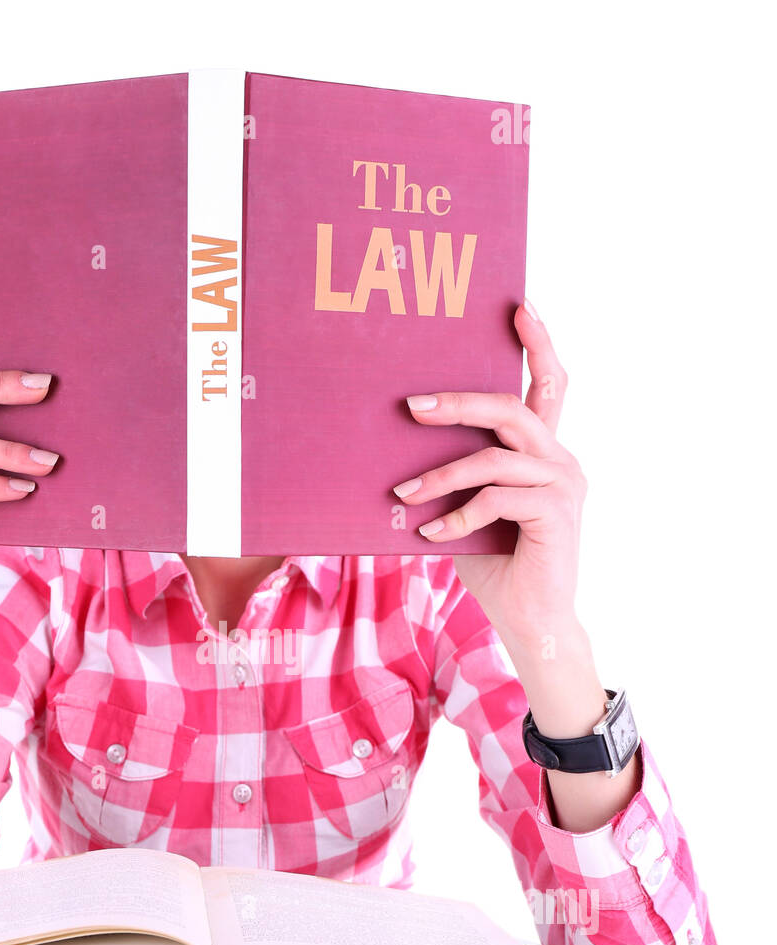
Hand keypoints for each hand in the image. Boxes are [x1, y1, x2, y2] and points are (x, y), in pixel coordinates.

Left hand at [392, 302, 581, 645]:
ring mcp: (563, 484)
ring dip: (441, 474)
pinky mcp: (556, 514)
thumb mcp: (466, 511)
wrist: (531, 621)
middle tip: (412, 405)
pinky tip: (431, 533)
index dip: (537, 343)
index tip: (518, 306)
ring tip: (402, 493)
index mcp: (543, 451)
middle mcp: (560, 459)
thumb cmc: (496, 564)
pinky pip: (496, 499)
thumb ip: (454, 477)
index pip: (548, 385)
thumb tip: (398, 452)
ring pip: (494, 457)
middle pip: (511, 408)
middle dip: (458, 402)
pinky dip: (457, 515)